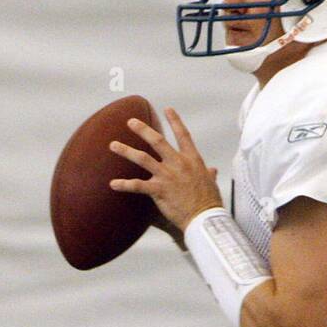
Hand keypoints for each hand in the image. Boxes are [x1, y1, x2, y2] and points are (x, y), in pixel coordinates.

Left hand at [109, 107, 222, 233]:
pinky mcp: (159, 190)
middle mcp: (178, 163)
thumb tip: (213, 170)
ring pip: (142, 158)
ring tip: (113, 145)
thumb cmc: (210, 202)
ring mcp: (167, 176)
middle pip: (157, 141)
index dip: (175, 121)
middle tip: (130, 122)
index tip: (167, 109)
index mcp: (192, 159)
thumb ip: (209, 174)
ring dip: (126, 150)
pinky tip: (113, 184)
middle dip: (142, 129)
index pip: (183, 135)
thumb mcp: (211, 183)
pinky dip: (124, 184)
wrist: (205, 217)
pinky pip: (138, 185)